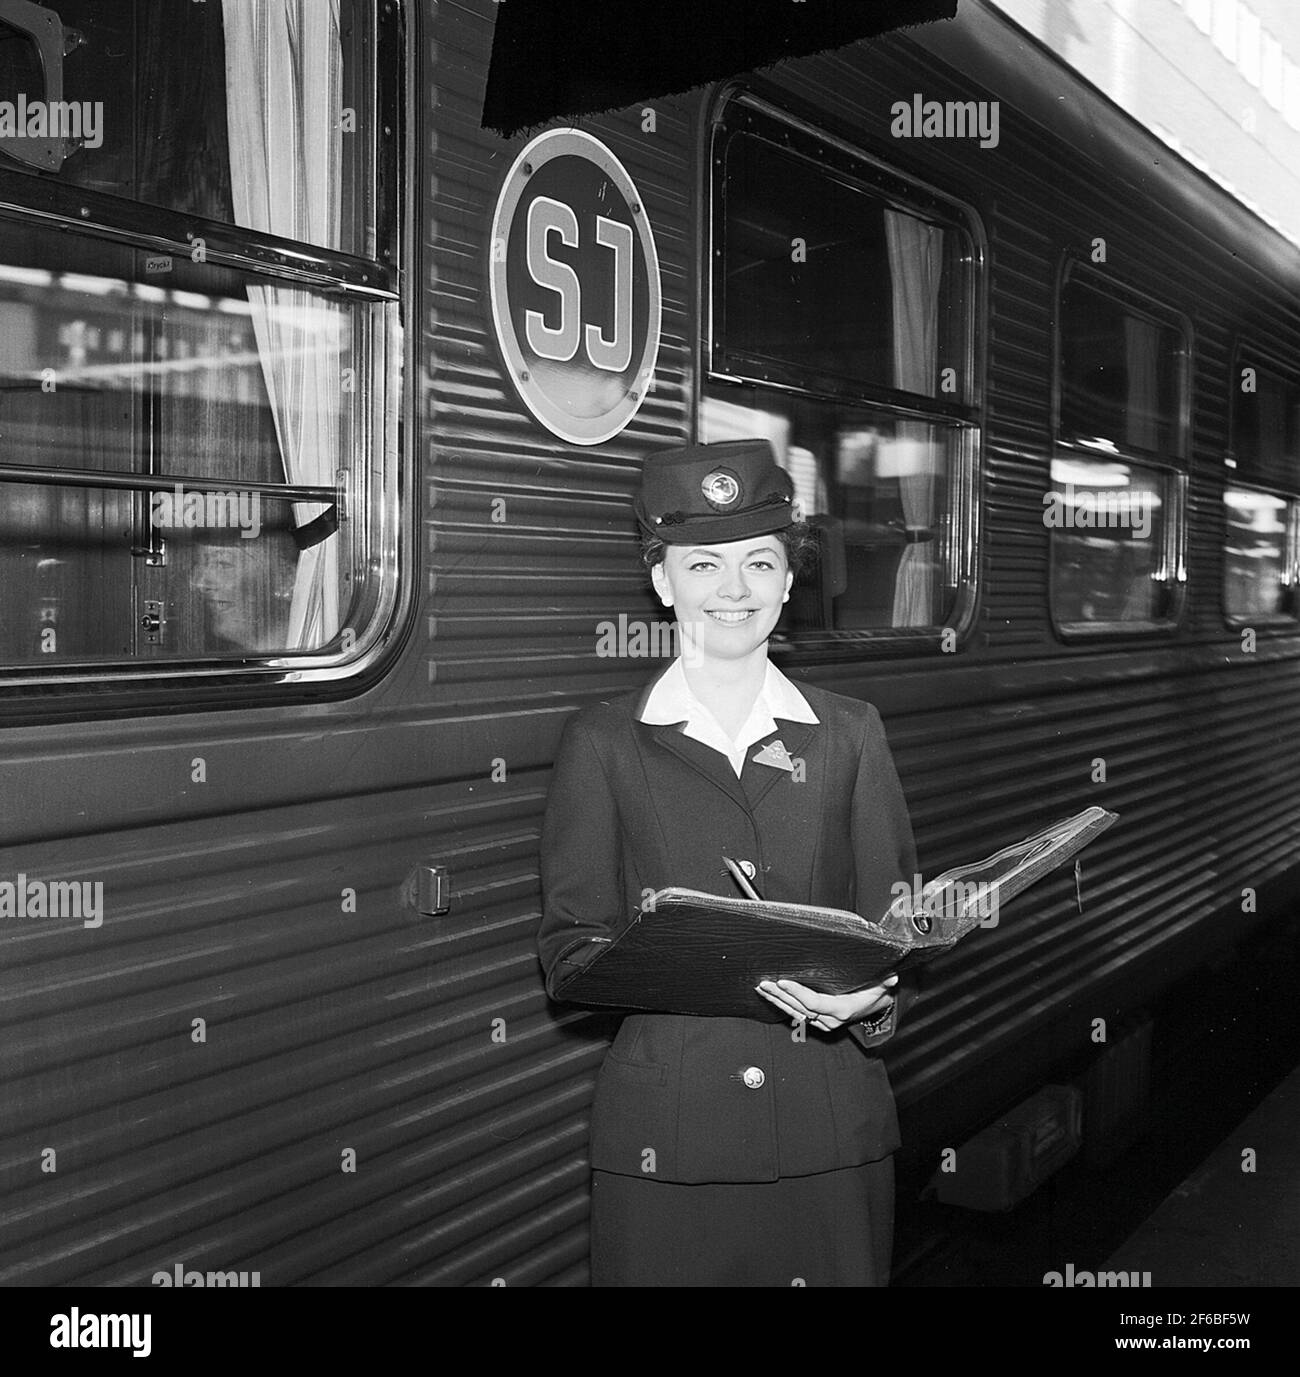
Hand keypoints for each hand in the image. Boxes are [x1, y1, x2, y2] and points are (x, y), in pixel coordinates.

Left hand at [756, 975, 898, 1030]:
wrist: (878, 1007)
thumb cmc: (877, 992)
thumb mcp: (883, 985)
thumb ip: (885, 982)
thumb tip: (891, 978)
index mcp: (842, 1009)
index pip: (815, 1002)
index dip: (798, 993)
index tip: (783, 982)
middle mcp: (830, 1019)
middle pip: (800, 1008)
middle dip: (780, 996)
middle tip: (764, 983)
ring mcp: (823, 1022)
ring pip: (795, 1013)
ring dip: (777, 1001)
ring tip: (762, 988)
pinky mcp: (818, 1022)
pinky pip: (797, 1015)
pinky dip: (782, 1005)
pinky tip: (771, 996)